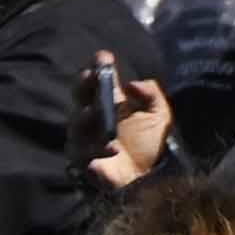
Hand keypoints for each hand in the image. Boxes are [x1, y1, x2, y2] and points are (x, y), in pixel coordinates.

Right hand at [87, 55, 172, 188]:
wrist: (149, 177)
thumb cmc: (151, 144)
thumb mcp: (159, 116)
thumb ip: (150, 95)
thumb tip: (132, 84)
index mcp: (110, 102)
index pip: (98, 80)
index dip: (98, 68)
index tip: (103, 57)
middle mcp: (92, 116)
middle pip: (79, 96)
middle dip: (83, 85)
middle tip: (91, 77)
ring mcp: (83, 137)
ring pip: (76, 123)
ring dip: (86, 117)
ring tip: (94, 114)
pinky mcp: (81, 158)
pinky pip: (80, 150)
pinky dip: (95, 148)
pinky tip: (111, 149)